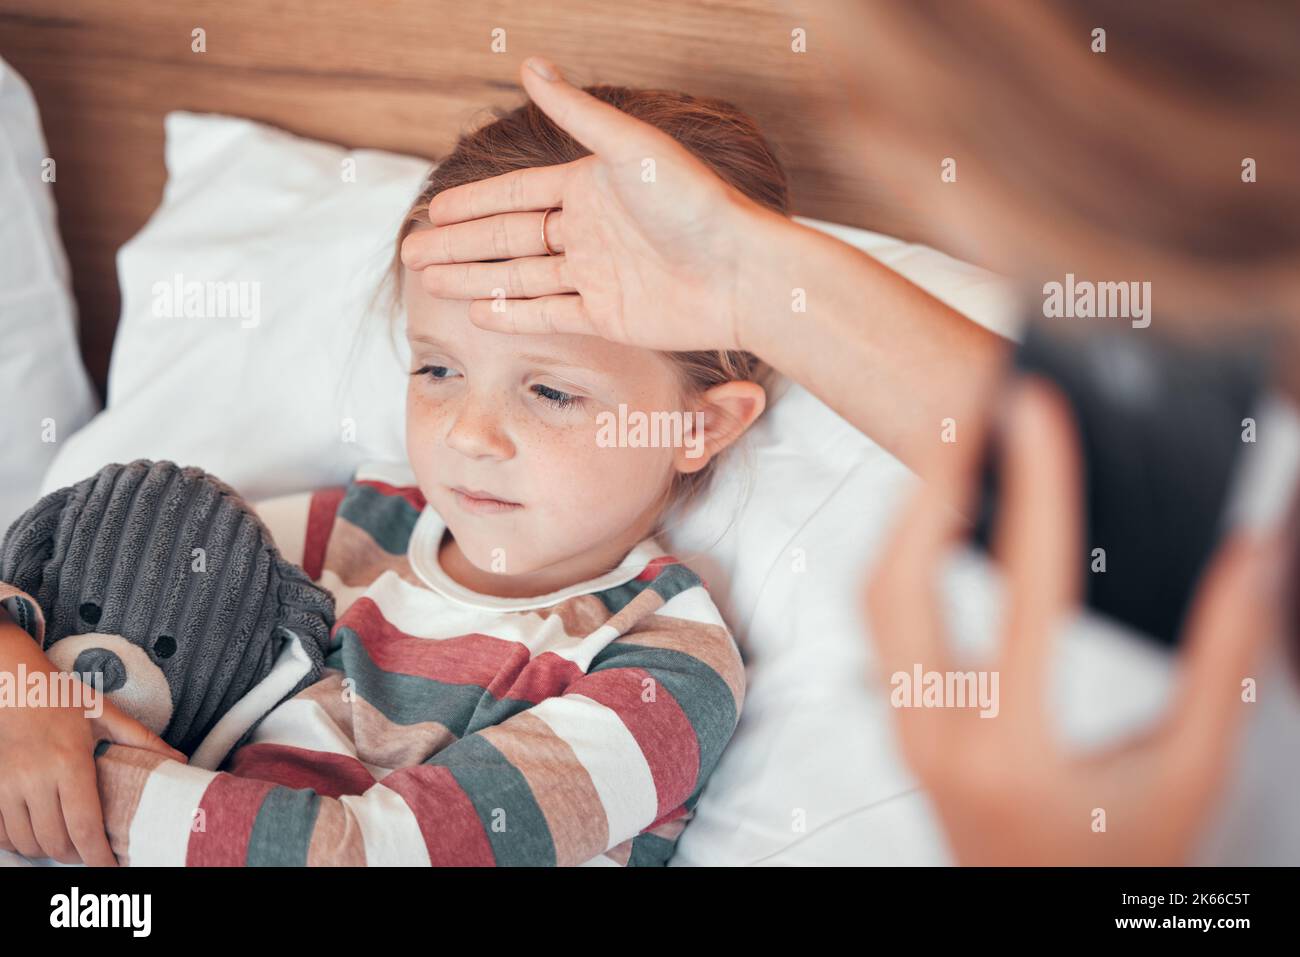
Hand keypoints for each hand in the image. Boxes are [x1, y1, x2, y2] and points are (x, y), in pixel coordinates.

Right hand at [0, 633, 186, 864]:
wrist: (14, 685)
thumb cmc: (61, 699)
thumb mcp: (107, 715)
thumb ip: (143, 741)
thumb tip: (178, 761)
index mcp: (69, 762)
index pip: (84, 824)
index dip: (97, 854)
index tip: (110, 865)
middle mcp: (36, 778)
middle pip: (56, 840)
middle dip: (78, 855)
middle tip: (93, 852)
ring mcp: (8, 785)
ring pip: (27, 841)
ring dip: (50, 850)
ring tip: (70, 843)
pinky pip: (1, 832)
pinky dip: (19, 842)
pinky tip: (37, 835)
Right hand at [400, 56, 775, 351]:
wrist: (742, 272)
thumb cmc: (695, 202)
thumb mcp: (630, 149)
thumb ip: (577, 114)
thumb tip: (527, 60)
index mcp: (591, 188)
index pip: (517, 195)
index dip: (474, 202)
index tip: (432, 209)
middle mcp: (590, 231)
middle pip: (509, 238)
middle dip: (459, 244)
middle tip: (411, 251)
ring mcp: (597, 276)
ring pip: (521, 276)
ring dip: (474, 277)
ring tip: (428, 279)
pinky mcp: (609, 317)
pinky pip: (549, 314)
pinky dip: (513, 313)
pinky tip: (476, 311)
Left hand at [863, 377, 1284, 864]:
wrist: (1050, 919)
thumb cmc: (1129, 855)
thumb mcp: (1193, 768)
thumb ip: (1224, 659)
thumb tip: (1248, 550)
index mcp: (1017, 745)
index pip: (1026, 588)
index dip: (1036, 485)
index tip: (1036, 405)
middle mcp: (938, 733)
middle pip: (903, 578)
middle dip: (934, 482)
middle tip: (974, 409)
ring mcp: (903, 728)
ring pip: (873, 595)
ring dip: (907, 513)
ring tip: (955, 450)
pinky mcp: (897, 722)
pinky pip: (876, 621)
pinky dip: (898, 554)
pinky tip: (935, 519)